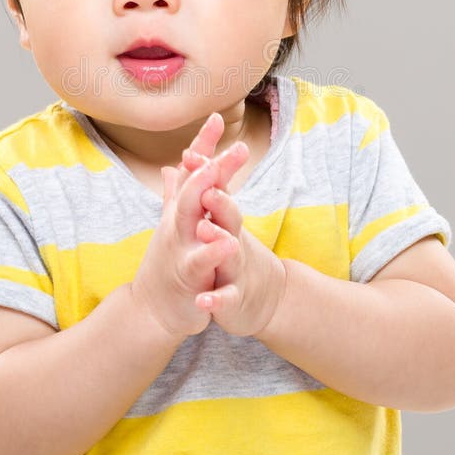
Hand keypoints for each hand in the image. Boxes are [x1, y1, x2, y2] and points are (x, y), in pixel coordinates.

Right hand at [130, 114, 245, 340]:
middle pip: (194, 189)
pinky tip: (228, 245)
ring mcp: (181, 248)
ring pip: (191, 222)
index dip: (204, 145)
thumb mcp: (174, 223)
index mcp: (180, 210)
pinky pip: (200, 266)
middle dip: (212, 167)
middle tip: (237, 148)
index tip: (218, 116)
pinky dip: (212, 255)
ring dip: (205, 202)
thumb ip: (178, 192)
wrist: (152, 309)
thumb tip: (176, 164)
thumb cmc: (168, 261)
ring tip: (219, 185)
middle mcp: (178, 223)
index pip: (192, 170)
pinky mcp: (188, 277)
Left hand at [181, 151, 287, 337]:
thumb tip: (189, 152)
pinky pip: (225, 299)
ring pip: (230, 255)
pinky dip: (215, 300)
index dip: (206, 172)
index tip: (190, 152)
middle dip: (219, 202)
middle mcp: (233, 239)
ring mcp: (235, 269)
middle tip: (209, 189)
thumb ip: (205, 185)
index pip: (217, 190)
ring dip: (219, 242)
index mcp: (225, 220)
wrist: (265, 299)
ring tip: (206, 232)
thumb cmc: (235, 253)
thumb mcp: (221, 219)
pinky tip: (203, 301)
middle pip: (229, 216)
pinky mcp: (234, 299)